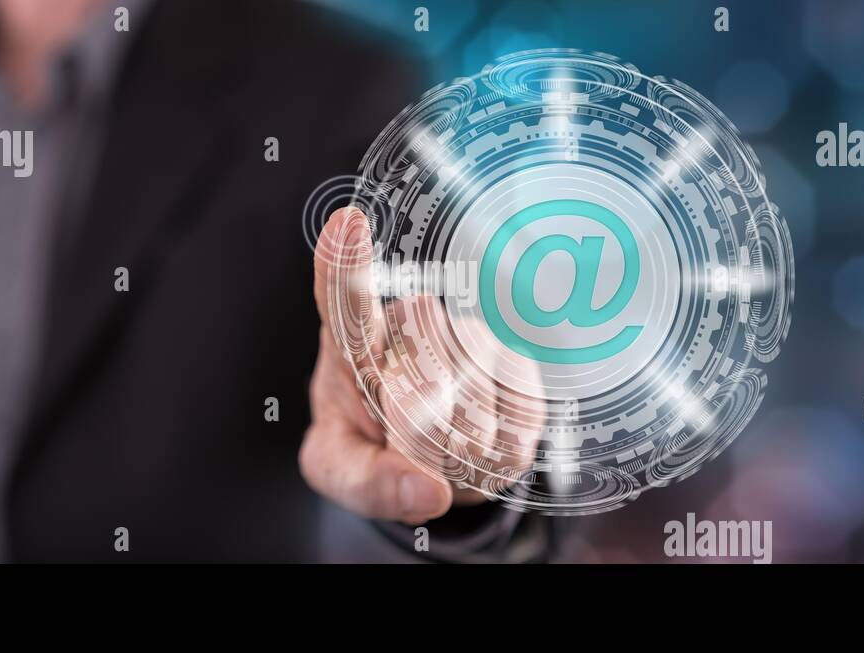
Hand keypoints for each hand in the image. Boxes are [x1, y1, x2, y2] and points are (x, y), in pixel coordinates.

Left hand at [300, 208, 541, 524]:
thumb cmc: (365, 444)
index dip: (347, 265)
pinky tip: (478, 441)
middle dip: (424, 441)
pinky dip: (502, 449)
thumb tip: (428, 494)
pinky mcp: (515, 361)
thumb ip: (371, 486)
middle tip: (412, 456)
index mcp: (355, 347)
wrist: (423, 444)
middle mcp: (412, 327)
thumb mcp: (344, 473)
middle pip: (429, 383)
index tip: (348, 224)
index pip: (346, 301)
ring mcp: (469, 339)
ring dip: (464, 449)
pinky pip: (519, 416)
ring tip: (442, 450)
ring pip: (478, 405)